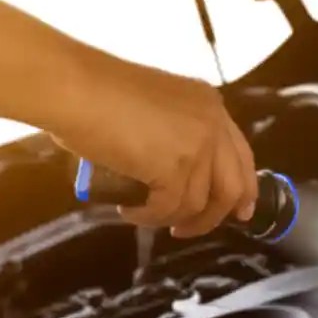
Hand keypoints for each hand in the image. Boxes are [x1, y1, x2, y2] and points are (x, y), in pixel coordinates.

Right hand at [48, 59, 256, 237]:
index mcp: (209, 104)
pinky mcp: (175, 168)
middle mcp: (212, 123)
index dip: (243, 187)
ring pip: (199, 203)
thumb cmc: (96, 90)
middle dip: (216, 215)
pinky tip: (131, 211)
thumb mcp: (154, 106)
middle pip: (232, 185)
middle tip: (190, 229)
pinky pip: (170, 208)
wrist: (74, 87)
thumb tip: (171, 169)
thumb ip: (173, 131)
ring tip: (145, 215)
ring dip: (173, 218)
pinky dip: (150, 217)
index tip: (239, 211)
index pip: (241, 154)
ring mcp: (197, 146)